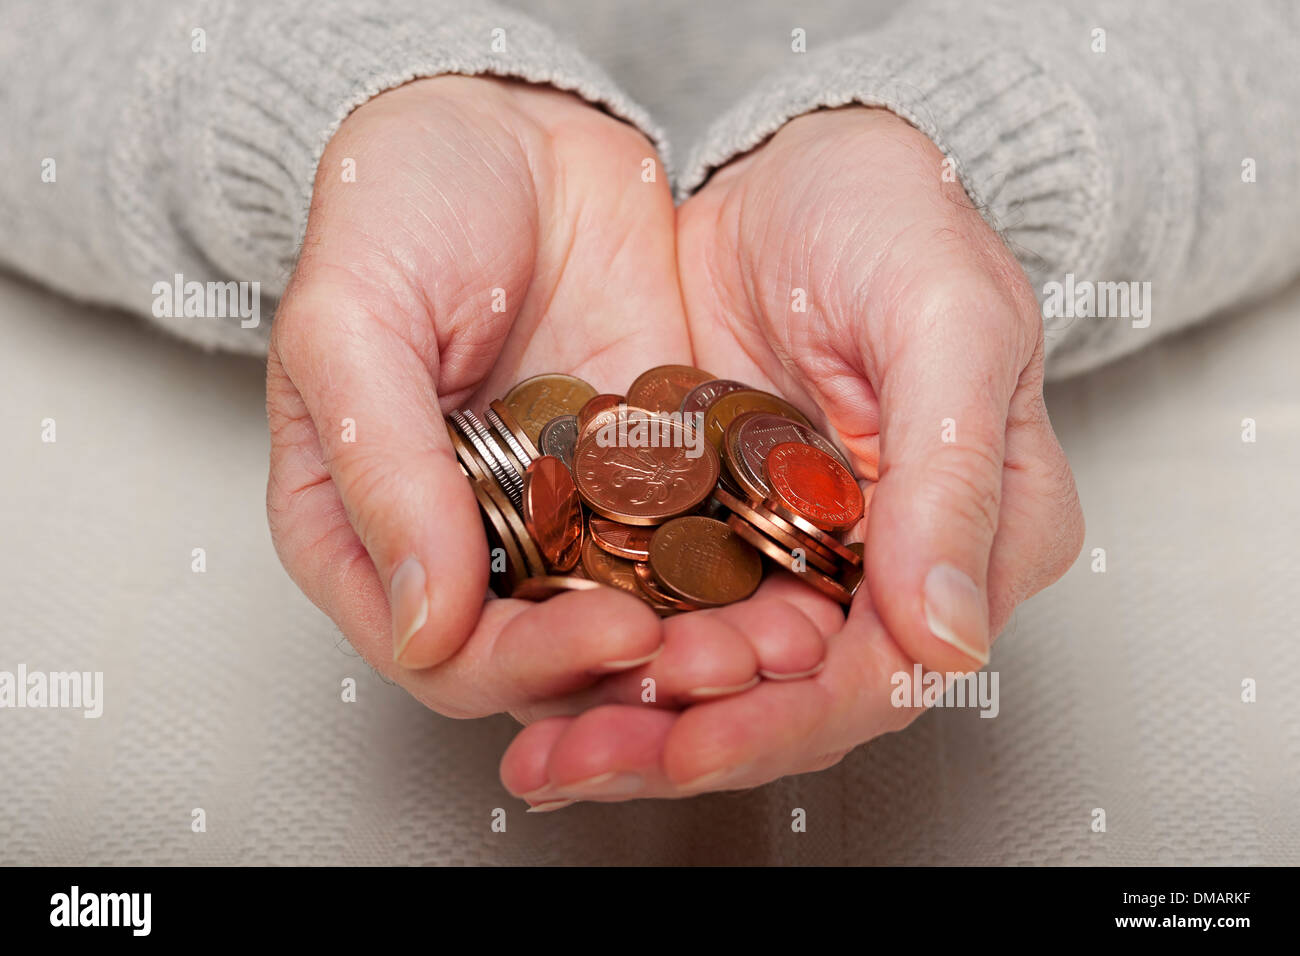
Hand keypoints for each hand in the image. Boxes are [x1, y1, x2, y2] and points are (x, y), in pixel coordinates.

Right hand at [266, 77, 823, 727]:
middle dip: (635, 675)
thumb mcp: (353, 323)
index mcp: (366, 531)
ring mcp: (561, 515)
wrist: (504, 127)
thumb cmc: (396, 206)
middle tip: (724, 663)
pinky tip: (800, 578)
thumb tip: (423, 622)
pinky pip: (690, 549)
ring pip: (631, 622)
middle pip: (546, 662)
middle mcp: (468, 542)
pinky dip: (742, 575)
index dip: (526, 664)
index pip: (442, 652)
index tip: (610, 632)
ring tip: (781, 639)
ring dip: (705, 645)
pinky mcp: (643, 479)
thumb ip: (380, 468)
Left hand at [500, 107, 1083, 801]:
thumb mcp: (948, 325)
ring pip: (727, 671)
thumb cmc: (899, 218)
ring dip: (637, 716)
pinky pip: (670, 608)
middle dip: (692, 738)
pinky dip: (613, 648)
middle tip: (584, 758)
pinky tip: (546, 669)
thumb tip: (949, 638)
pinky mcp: (726, 526)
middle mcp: (893, 564)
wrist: (804, 164)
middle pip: (797, 694)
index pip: (891, 671)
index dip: (789, 719)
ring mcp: (805, 551)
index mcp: (980, 536)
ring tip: (548, 745)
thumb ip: (955, 480)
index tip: (693, 735)